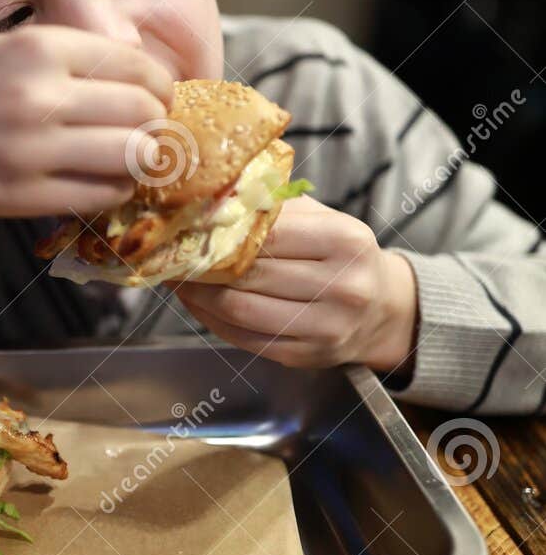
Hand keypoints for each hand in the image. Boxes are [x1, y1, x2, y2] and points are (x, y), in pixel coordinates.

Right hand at [0, 26, 173, 219]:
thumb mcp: (6, 47)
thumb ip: (71, 57)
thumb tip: (144, 78)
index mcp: (39, 49)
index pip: (137, 65)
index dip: (161, 85)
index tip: (158, 96)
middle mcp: (40, 96)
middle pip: (144, 112)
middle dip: (156, 122)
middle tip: (147, 130)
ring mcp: (34, 150)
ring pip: (132, 156)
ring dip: (141, 159)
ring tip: (126, 157)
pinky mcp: (26, 195)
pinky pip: (102, 195)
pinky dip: (114, 189)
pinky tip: (100, 180)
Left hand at [175, 196, 417, 373]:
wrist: (381, 309)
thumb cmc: (343, 256)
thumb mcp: (325, 220)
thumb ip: (277, 207)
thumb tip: (214, 199)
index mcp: (345, 240)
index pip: (268, 234)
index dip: (223, 231)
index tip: (189, 225)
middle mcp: (342, 286)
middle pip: (250, 274)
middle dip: (204, 265)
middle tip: (173, 253)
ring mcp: (325, 327)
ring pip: (241, 310)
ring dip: (200, 295)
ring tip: (180, 278)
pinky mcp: (305, 355)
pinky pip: (244, 338)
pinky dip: (213, 320)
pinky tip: (200, 302)